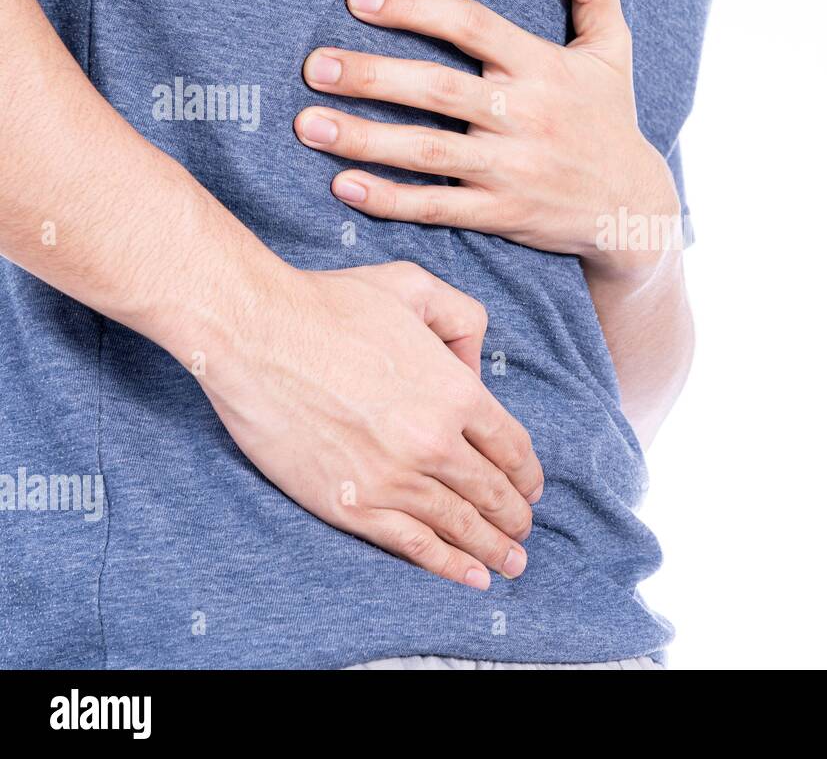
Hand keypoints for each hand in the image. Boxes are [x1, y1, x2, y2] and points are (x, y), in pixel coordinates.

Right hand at [184, 260, 543, 588]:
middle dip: (514, 516)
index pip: (511, 446)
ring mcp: (394, 478)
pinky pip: (414, 544)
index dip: (528, 474)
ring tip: (512, 562)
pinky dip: (448, 565)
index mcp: (456, 391)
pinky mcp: (354, 505)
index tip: (532, 489)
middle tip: (523, 530)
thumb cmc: (331, 305)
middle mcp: (435, 441)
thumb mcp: (415, 287)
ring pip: (460, 523)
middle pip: (492, 491)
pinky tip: (472, 577)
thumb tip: (474, 368)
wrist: (255, 334)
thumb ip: (462, 321)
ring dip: (493, 547)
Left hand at [296, 0, 680, 282]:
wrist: (633, 208)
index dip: (415, 8)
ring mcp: (512, 168)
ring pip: (428, 150)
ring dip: (364, 138)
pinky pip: (438, 206)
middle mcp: (525, 115)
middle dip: (372, 75)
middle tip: (314, 66)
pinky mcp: (503, 213)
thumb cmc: (612, 122)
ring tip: (308, 124)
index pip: (472, 25)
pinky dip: (390, 199)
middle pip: (438, 88)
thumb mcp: (614, 52)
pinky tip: (343, 185)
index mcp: (543, 67)